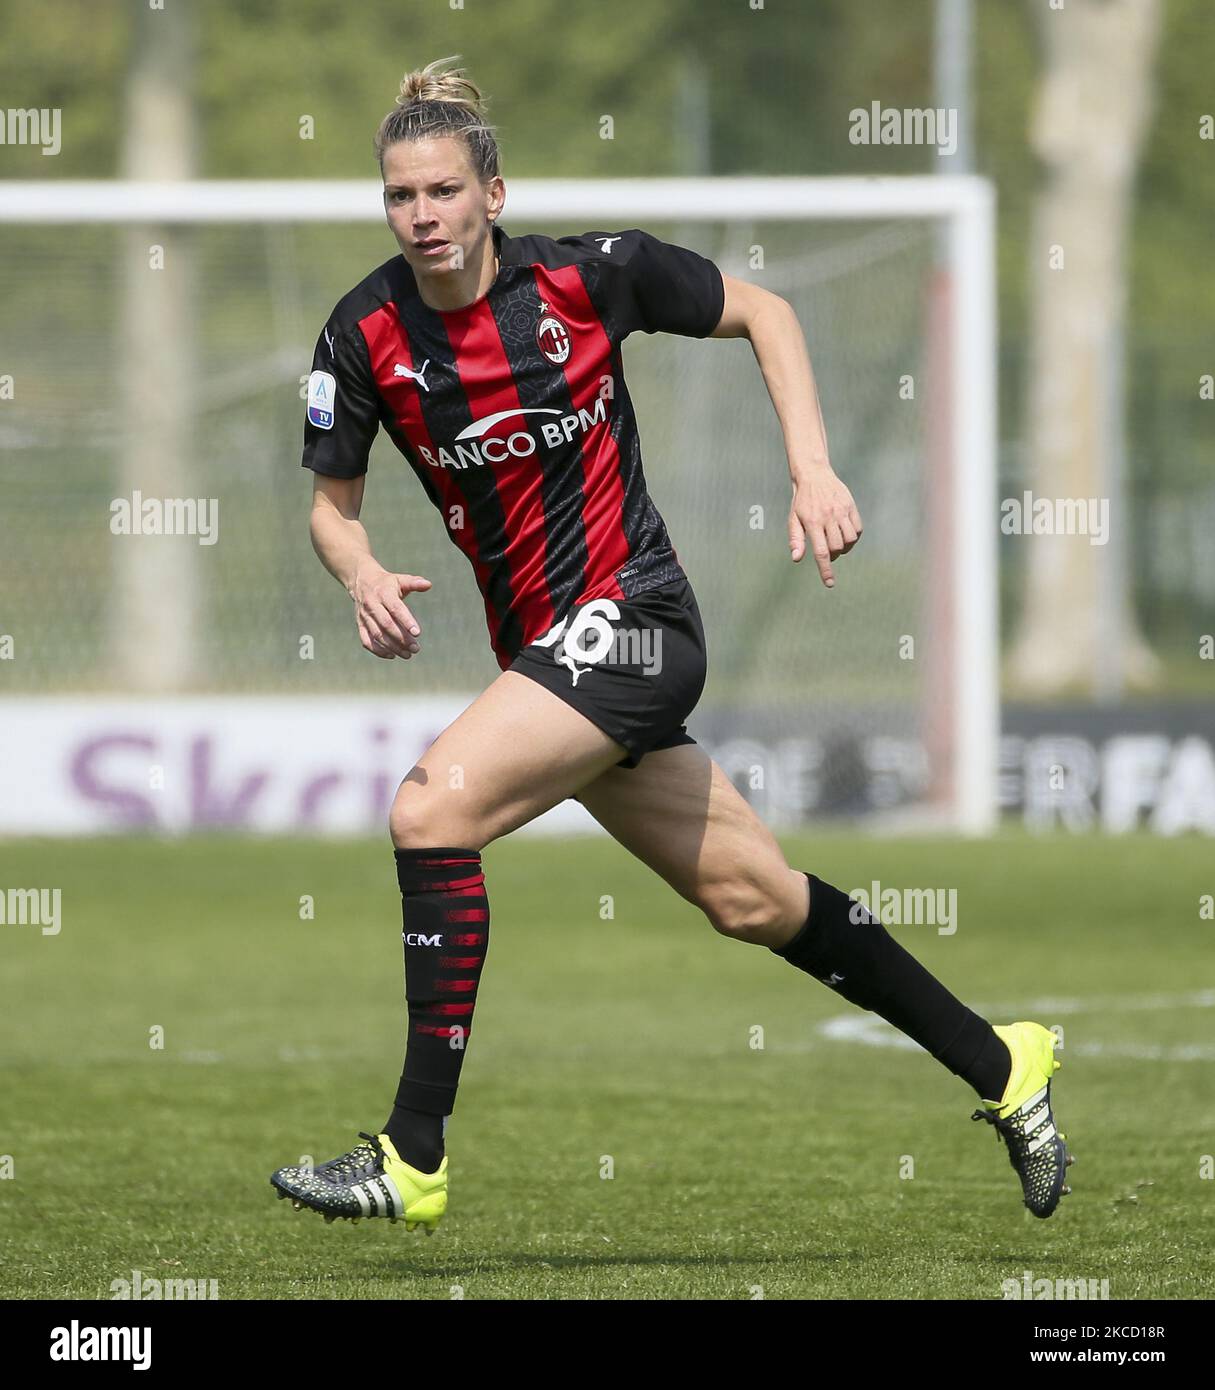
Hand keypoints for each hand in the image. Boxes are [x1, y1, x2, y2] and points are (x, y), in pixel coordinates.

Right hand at [351, 563, 431, 658]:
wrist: (361, 581)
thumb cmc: (387, 583)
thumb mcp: (400, 579)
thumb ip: (414, 583)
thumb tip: (429, 585)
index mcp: (383, 593)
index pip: (395, 608)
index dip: (406, 621)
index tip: (417, 633)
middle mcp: (372, 605)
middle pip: (387, 624)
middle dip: (402, 638)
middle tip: (416, 649)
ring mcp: (365, 616)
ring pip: (377, 634)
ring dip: (393, 647)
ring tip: (408, 654)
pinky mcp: (360, 625)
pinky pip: (366, 641)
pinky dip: (378, 650)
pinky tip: (392, 655)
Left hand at [788, 470, 862, 587]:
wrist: (814, 475)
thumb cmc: (801, 501)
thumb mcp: (793, 519)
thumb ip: (796, 539)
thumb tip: (797, 559)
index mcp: (813, 522)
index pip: (821, 552)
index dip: (826, 570)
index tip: (830, 583)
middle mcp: (829, 517)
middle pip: (837, 547)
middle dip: (833, 555)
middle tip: (827, 552)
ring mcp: (842, 511)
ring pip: (850, 540)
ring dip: (844, 548)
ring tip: (836, 543)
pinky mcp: (851, 506)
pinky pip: (858, 529)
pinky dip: (853, 537)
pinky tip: (845, 535)